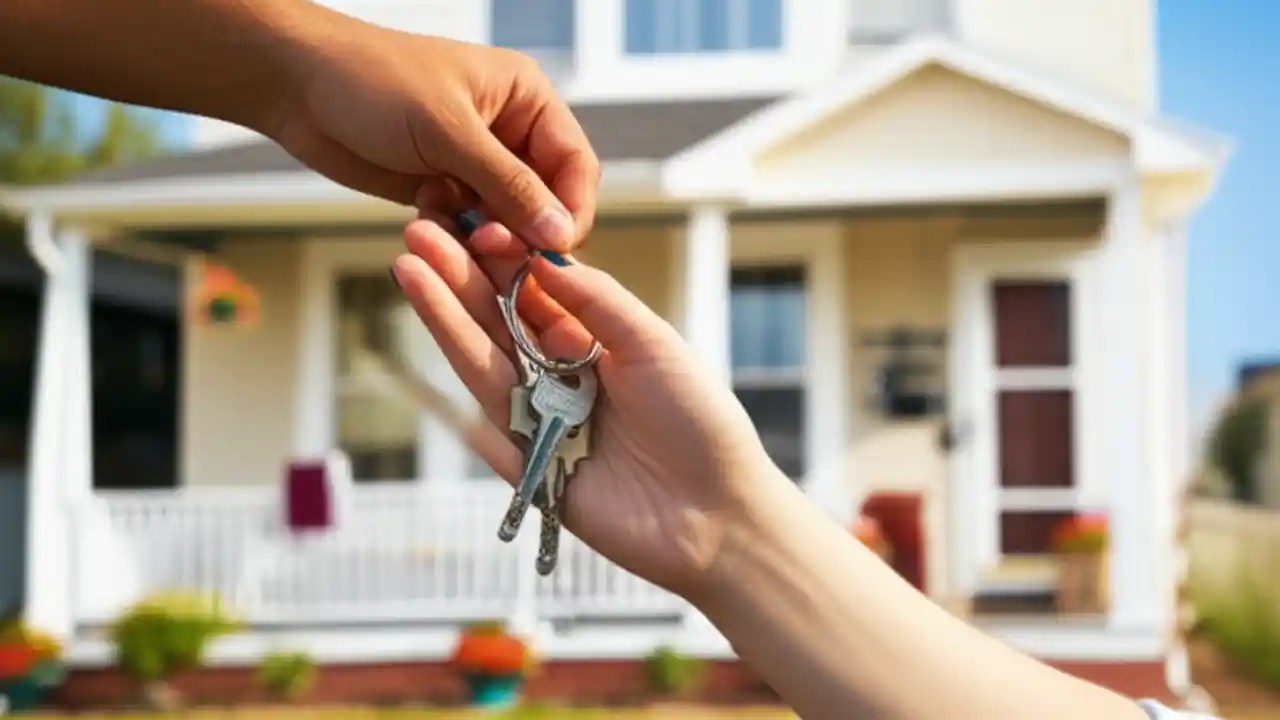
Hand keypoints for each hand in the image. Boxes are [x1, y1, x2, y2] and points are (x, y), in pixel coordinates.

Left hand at [269, 8, 598, 251]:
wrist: (296, 86)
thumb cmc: (373, 80)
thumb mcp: (449, 130)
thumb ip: (509, 184)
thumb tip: (560, 231)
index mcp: (527, 101)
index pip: (576, 166)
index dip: (570, 209)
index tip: (553, 247)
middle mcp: (509, 133)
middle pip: (545, 201)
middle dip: (522, 228)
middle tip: (491, 245)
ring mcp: (474, 164)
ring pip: (505, 221)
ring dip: (481, 234)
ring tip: (444, 222)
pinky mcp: (442, 190)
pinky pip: (466, 229)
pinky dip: (450, 233)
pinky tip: (421, 214)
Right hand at [391, 220, 784, 597]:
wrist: (715, 513)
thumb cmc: (699, 422)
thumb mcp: (655, 344)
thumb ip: (597, 301)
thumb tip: (542, 255)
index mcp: (593, 342)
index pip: (533, 290)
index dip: (503, 255)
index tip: (472, 217)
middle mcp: (559, 376)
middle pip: (497, 320)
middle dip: (458, 276)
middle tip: (419, 231)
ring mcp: (539, 418)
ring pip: (483, 359)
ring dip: (445, 315)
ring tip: (410, 267)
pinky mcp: (527, 464)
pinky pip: (489, 418)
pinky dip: (463, 376)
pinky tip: (431, 330)